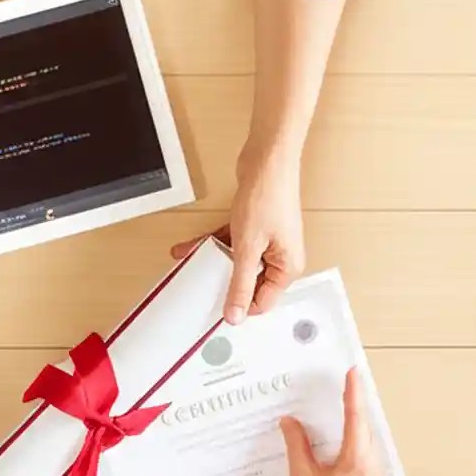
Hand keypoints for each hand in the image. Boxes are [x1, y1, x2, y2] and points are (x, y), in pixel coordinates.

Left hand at [170, 144, 304, 324]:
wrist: (267, 161)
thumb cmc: (267, 198)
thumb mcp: (248, 249)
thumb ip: (240, 284)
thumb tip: (236, 315)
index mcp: (287, 267)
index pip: (262, 302)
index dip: (239, 307)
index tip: (215, 310)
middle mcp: (280, 257)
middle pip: (249, 283)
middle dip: (222, 283)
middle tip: (199, 290)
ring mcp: (267, 241)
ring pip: (236, 262)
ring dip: (212, 262)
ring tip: (188, 265)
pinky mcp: (254, 228)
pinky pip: (231, 244)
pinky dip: (212, 245)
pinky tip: (190, 247)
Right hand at [279, 368, 380, 475]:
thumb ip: (297, 445)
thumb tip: (289, 420)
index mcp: (357, 460)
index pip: (355, 418)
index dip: (353, 393)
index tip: (353, 372)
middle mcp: (371, 464)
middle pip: (365, 425)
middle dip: (355, 401)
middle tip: (347, 379)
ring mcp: (373, 474)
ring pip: (366, 437)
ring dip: (355, 419)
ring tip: (345, 399)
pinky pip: (364, 449)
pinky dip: (354, 435)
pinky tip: (342, 431)